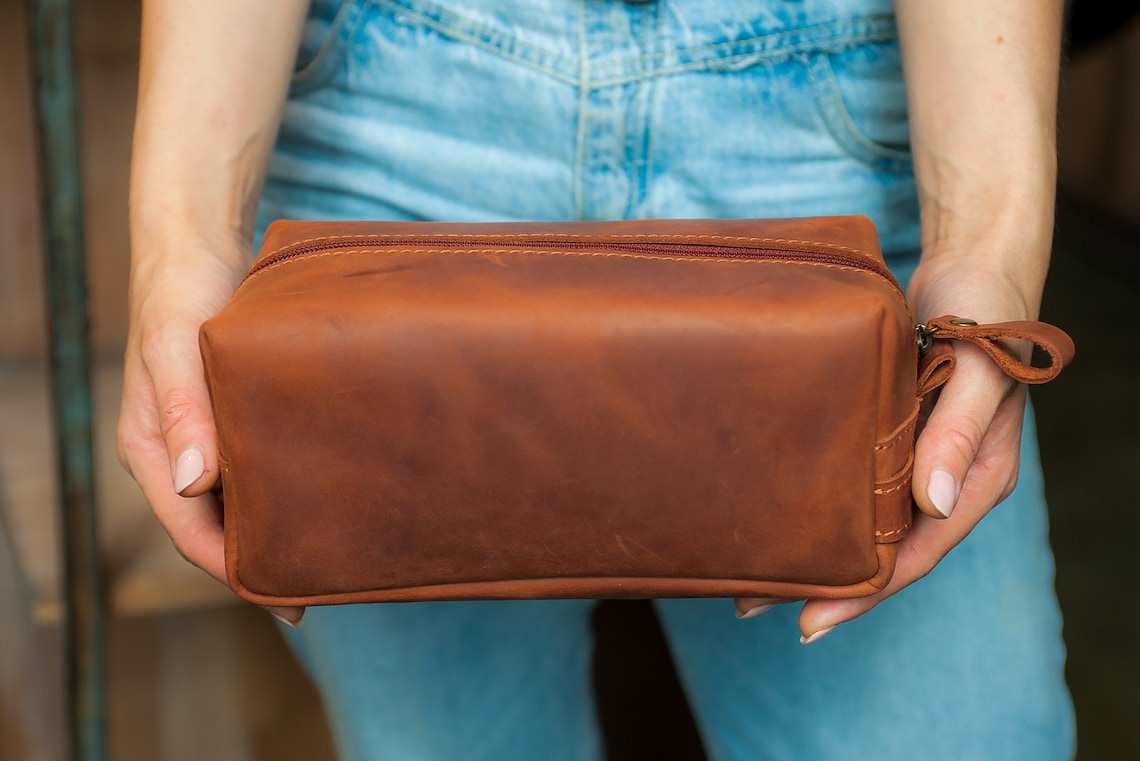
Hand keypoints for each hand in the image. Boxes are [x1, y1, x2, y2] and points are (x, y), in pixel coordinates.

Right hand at [116, 231, 304, 626]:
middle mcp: (181, 453)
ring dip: (279, 527)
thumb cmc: (181, 294)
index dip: (235, 570)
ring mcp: (209, 436)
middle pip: (219, 526)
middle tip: (320, 587)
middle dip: (263, 560)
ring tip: (332, 553)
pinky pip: (261, 465)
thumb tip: (197, 484)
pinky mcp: (237, 415)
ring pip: (243, 500)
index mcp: (155, 450)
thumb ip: (185, 413)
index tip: (284, 598)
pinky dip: (289, 486)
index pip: (190, 533)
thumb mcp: (175, 350)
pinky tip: (327, 495)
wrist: (197, 247)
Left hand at [736, 258, 1037, 641]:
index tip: (810, 621)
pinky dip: (815, 498)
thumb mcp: (978, 367)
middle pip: (883, 547)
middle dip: (825, 581)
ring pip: (861, 517)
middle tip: (751, 605)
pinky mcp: (885, 429)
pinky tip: (771, 506)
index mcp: (976, 477)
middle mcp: (942, 476)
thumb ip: (959, 432)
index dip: (866, 590)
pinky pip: (850, 477)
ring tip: (749, 570)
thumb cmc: (986, 311)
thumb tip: (934, 502)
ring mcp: (912, 455)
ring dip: (813, 544)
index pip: (918, 552)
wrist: (970, 267)